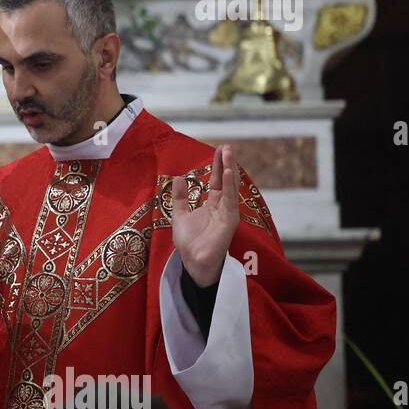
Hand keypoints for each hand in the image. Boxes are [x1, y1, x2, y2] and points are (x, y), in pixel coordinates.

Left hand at [170, 146, 240, 287]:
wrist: (192, 262)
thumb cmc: (190, 242)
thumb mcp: (179, 215)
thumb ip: (180, 198)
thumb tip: (177, 178)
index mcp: (212, 205)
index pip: (216, 182)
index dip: (217, 166)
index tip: (218, 150)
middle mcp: (222, 208)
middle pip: (225, 182)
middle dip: (226, 164)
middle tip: (227, 147)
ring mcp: (227, 214)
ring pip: (230, 188)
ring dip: (230, 170)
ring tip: (229, 154)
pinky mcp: (229, 222)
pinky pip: (230, 201)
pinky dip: (229, 186)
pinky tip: (228, 173)